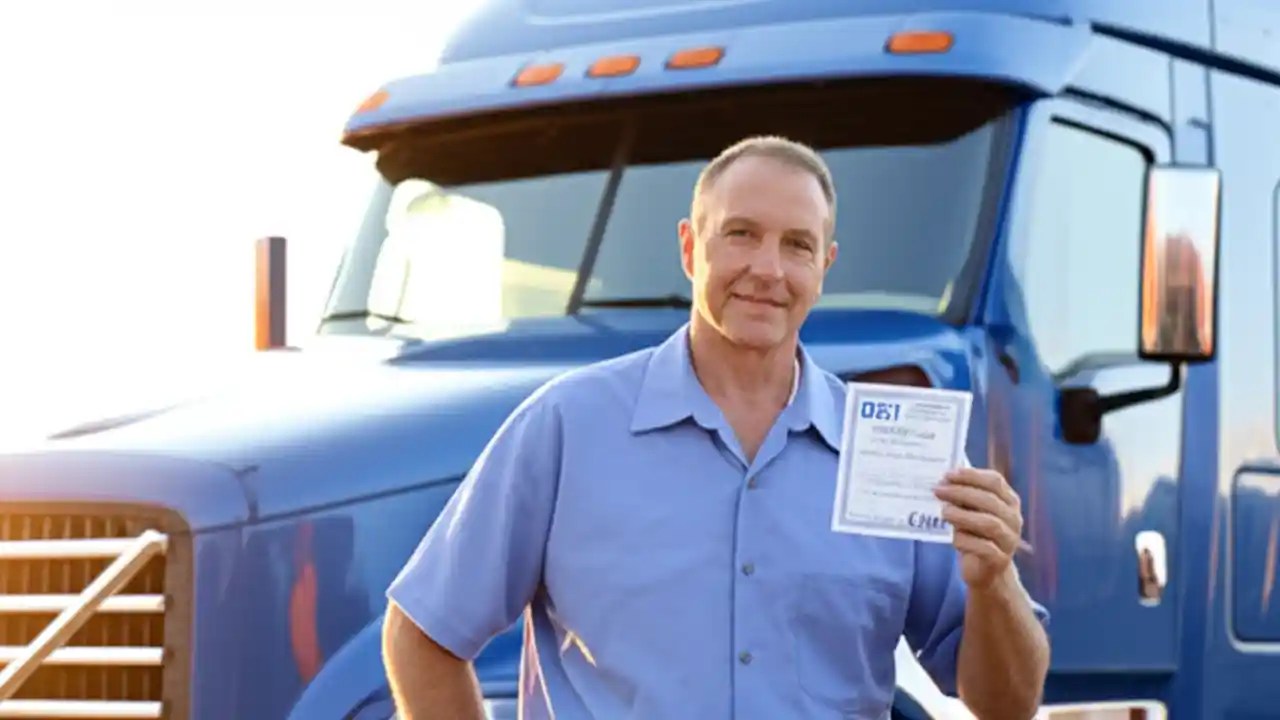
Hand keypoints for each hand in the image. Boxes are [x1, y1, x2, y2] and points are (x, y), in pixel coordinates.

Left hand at [933, 467, 1023, 590]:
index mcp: (1009, 501)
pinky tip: (953, 538)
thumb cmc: (976, 535)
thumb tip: (942, 483)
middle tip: (939, 491)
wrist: (986, 572)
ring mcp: (1009, 541)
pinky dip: (966, 540)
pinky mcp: (1000, 560)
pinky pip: (985, 548)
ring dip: (963, 516)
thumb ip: (962, 498)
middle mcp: (1014, 519)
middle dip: (962, 492)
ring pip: (990, 524)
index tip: (948, 475)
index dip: (971, 475)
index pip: (995, 481)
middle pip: (990, 500)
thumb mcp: (970, 513)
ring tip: (944, 512)